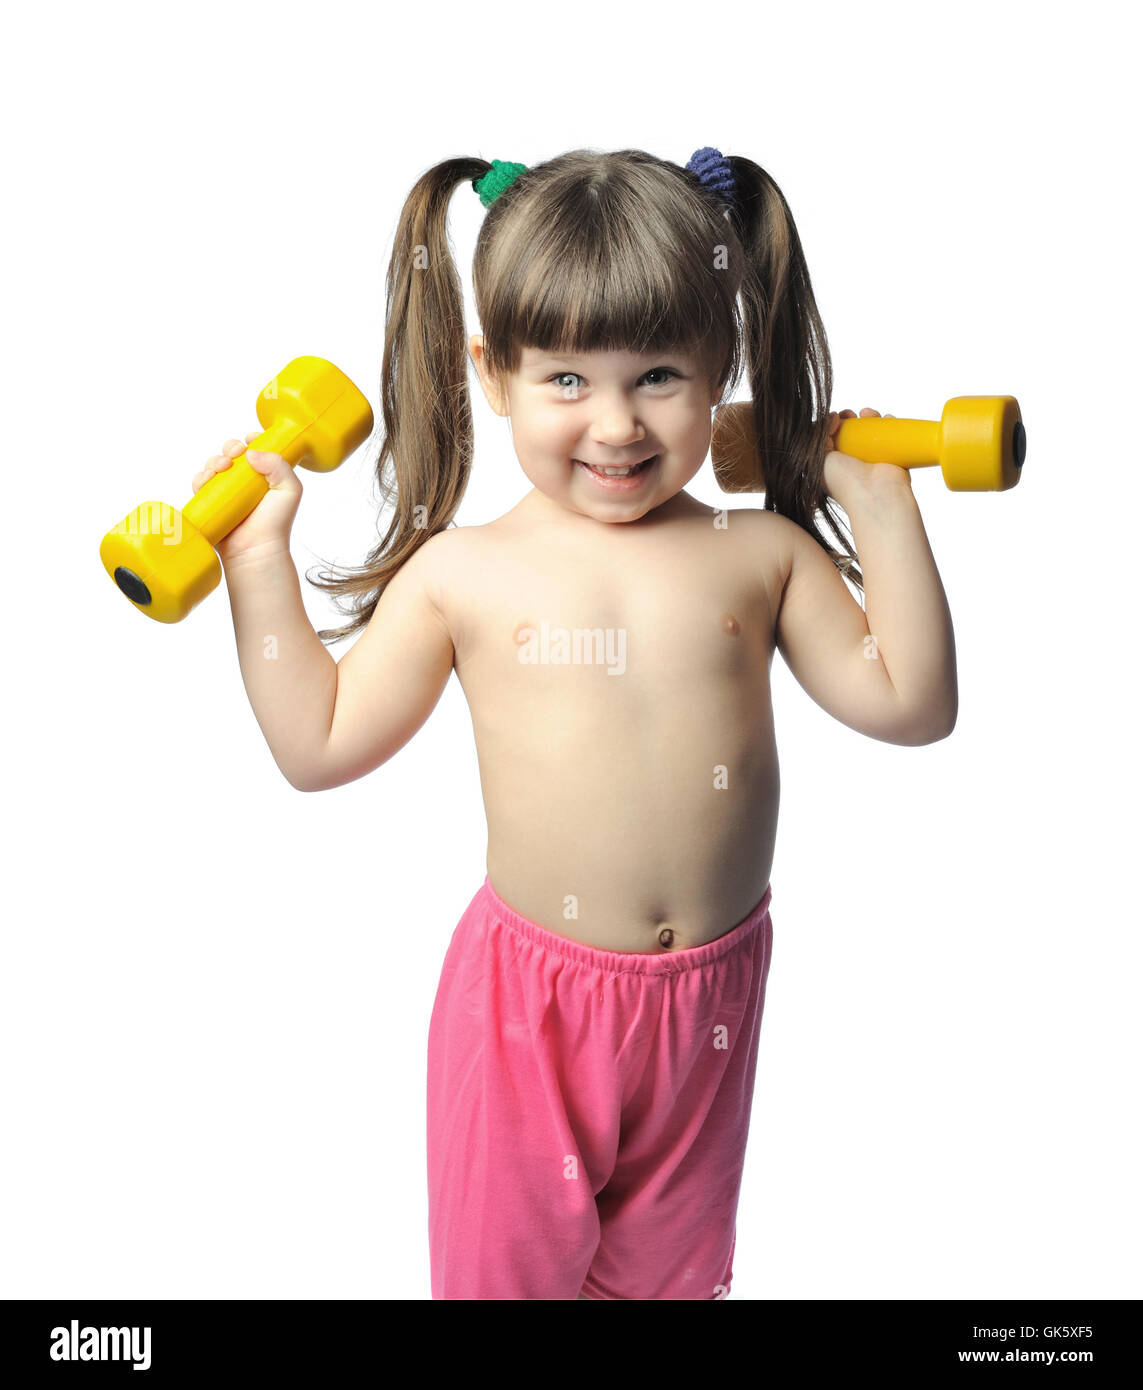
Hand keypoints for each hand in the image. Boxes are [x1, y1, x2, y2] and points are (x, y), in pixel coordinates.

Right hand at [191, 432, 302, 565]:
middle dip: (230, 447)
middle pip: (233, 453)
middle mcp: (246, 481)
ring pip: (215, 465)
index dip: (252, 441)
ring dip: (215, 460)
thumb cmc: (276, 523)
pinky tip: (207, 480)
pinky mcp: (211, 502)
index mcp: (266, 475)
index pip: (257, 449)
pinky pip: (200, 483)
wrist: (255, 550)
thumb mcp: (290, 490)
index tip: (251, 440)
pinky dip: (201, 477)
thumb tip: (251, 452)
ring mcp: (228, 492)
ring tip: (221, 468)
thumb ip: (279, 465)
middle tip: (234, 454)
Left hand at [823, 406, 908, 502]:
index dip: (831, 425)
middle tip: (850, 415)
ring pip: (869, 431)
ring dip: (869, 417)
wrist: (875, 496)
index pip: (829, 439)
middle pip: (850, 433)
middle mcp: (852, 463)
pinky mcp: (891, 456)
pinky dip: (888, 423)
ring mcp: (872, 459)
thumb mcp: (817, 457)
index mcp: (833, 465)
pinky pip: (890, 434)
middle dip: (850, 418)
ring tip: (867, 413)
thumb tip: (833, 417)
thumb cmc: (843, 482)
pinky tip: (884, 418)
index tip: (835, 418)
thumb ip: (816, 435)